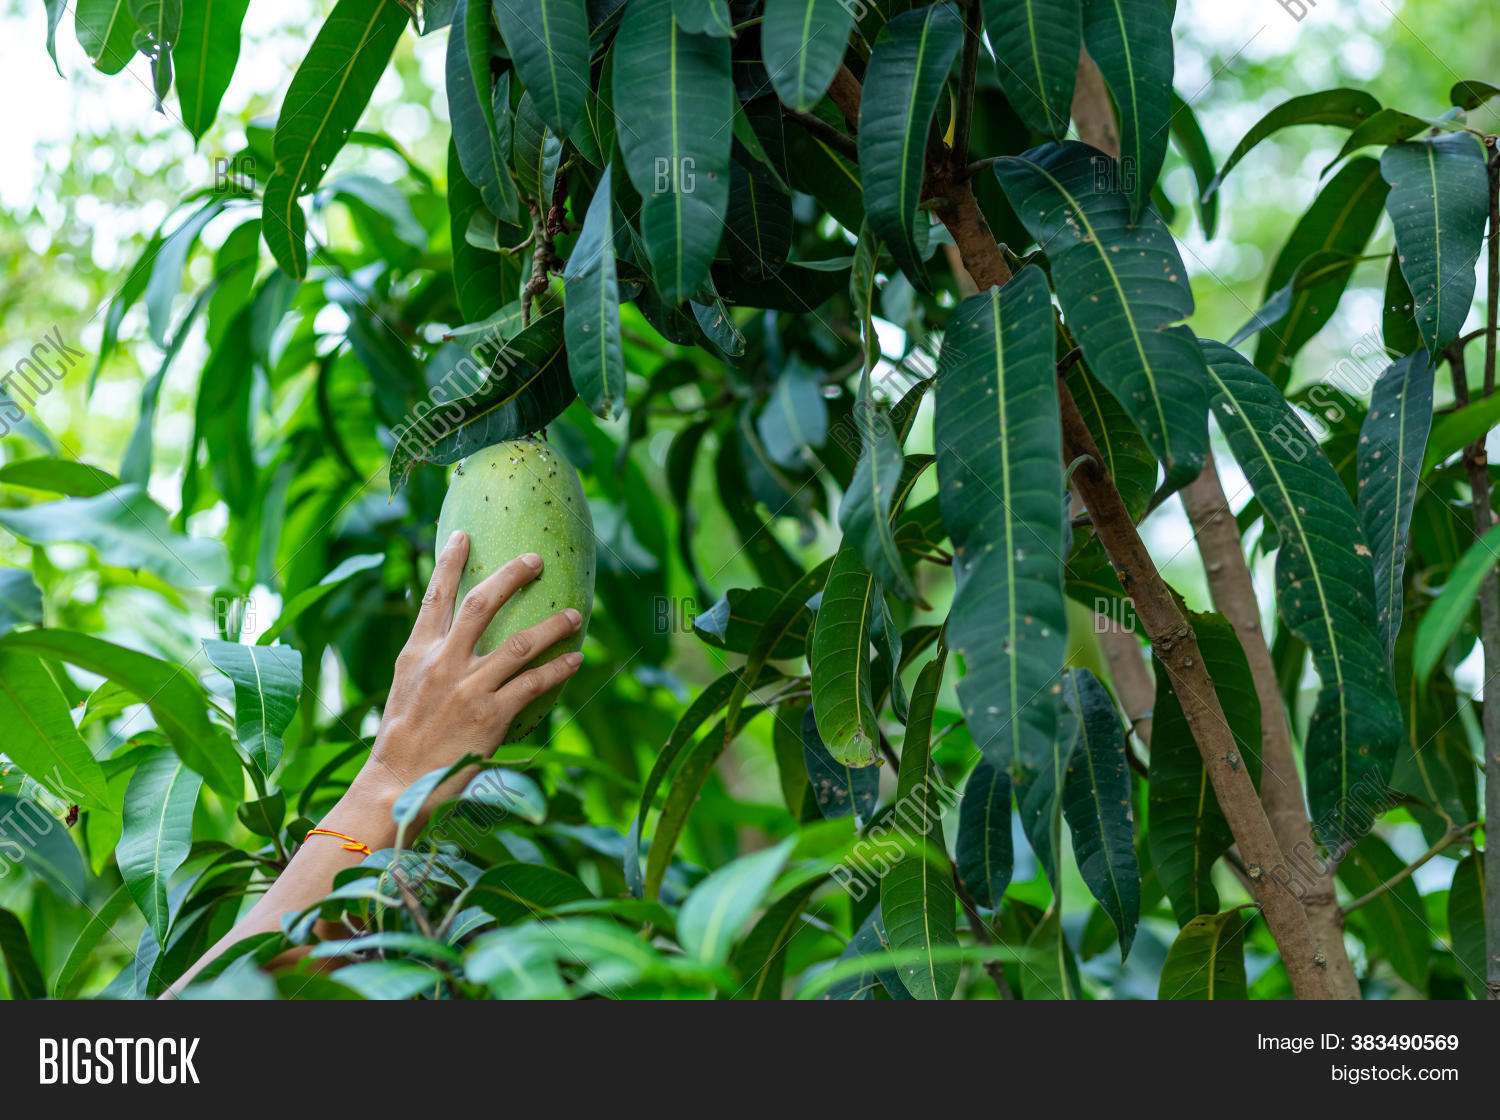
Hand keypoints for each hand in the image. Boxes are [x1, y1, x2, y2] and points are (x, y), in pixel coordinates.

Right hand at [355, 529, 582, 810]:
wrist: (397, 786)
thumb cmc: (401, 743)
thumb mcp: (405, 690)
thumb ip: (428, 660)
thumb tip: (450, 641)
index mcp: (417, 654)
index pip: (434, 596)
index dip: (449, 563)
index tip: (462, 535)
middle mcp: (443, 663)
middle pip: (482, 604)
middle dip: (511, 576)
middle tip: (536, 559)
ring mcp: (469, 688)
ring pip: (521, 642)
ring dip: (552, 626)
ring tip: (575, 615)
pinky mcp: (491, 716)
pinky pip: (534, 684)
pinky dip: (558, 669)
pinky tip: (574, 660)